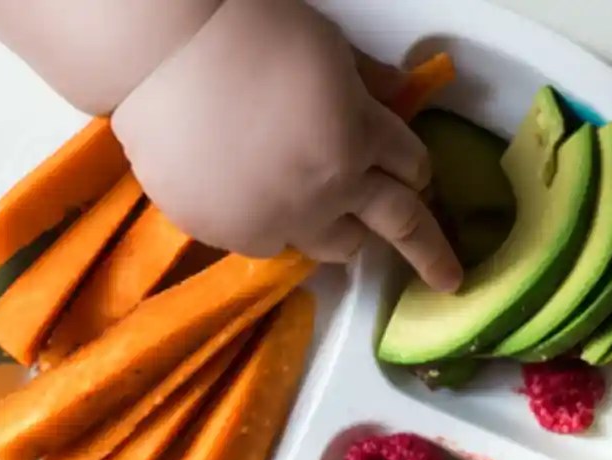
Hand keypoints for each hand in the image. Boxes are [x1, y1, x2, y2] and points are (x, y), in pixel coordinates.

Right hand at [112, 0, 461, 290]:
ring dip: (342, 233)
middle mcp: (331, 189)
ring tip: (334, 223)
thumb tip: (400, 93)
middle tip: (448, 278)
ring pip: (333, 249)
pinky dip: (269, 225)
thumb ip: (365, 81)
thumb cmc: (250, 30)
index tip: (421, 180)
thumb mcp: (327, 46)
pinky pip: (263, 243)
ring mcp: (277, 219)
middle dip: (429, 251)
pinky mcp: (225, 233)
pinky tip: (249, 196)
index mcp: (362, 136)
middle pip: (396, 226)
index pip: (412, 167)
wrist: (163, 50)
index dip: (418, 170)